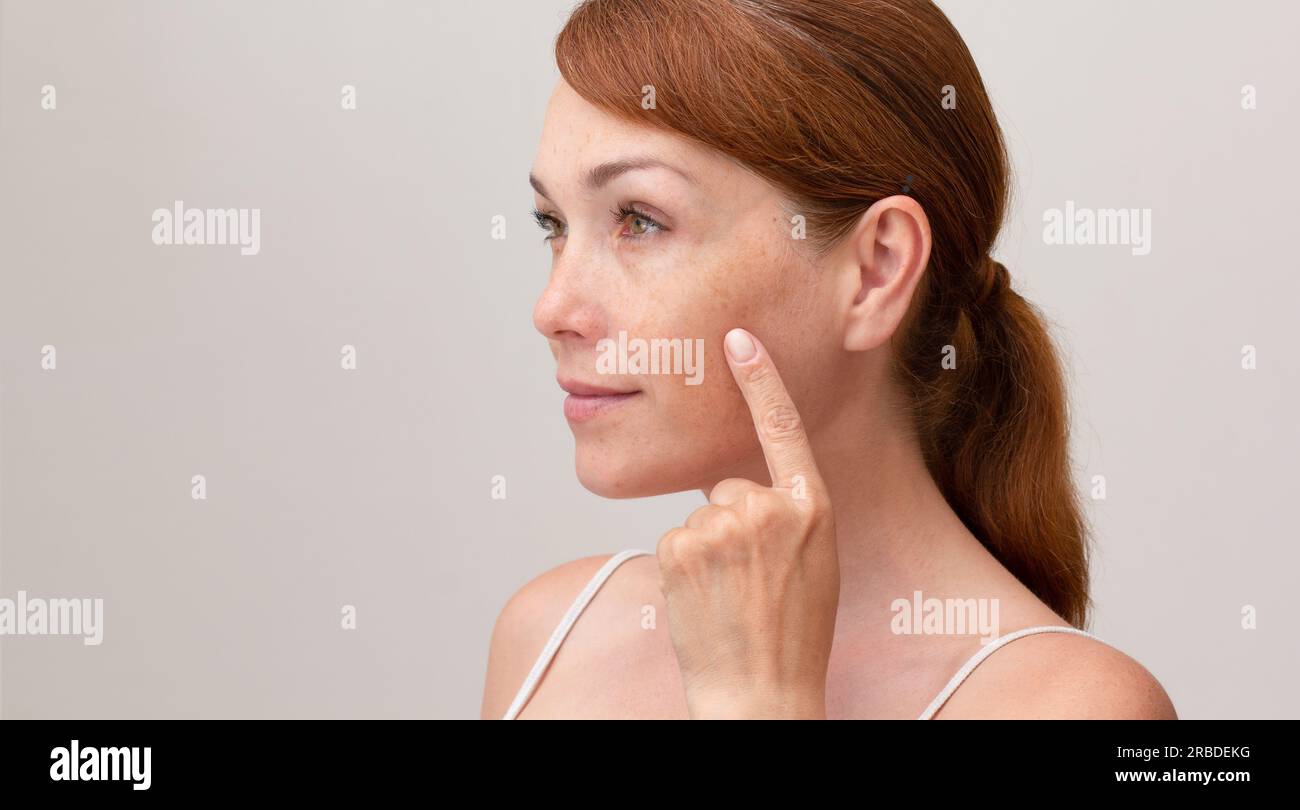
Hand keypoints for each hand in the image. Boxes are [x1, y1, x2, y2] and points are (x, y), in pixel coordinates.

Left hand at [657, 328, 839, 718]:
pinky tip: (704, 600)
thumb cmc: (792, 634)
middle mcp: (769, 509)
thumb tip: (741, 488)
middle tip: (748, 580)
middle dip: (729, 525)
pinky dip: (681, 569)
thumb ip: (788, 516)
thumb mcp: (815, 563)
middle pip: (728, 487)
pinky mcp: (682, 546)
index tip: (737, 339)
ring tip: (730, 597)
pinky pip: (673, 541)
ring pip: (698, 518)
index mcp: (812, 508)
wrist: (760, 691)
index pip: (783, 428)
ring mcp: (724, 526)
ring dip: (704, 552)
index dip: (760, 380)